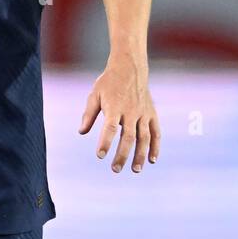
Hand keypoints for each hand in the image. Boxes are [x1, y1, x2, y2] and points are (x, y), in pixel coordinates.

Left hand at [78, 57, 159, 172]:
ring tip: (135, 170)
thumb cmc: (109, 82)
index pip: (110, 128)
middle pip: (128, 137)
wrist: (130, 68)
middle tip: (115, 169)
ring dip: (141, 155)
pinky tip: (153, 160)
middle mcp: (131, 111)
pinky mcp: (152, 114)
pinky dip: (156, 146)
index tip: (100, 156)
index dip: (105, 142)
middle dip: (122, 155)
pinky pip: (156, 132)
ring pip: (144, 138)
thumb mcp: (95, 95)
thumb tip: (81, 132)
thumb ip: (88, 114)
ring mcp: (143, 113)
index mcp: (115, 107)